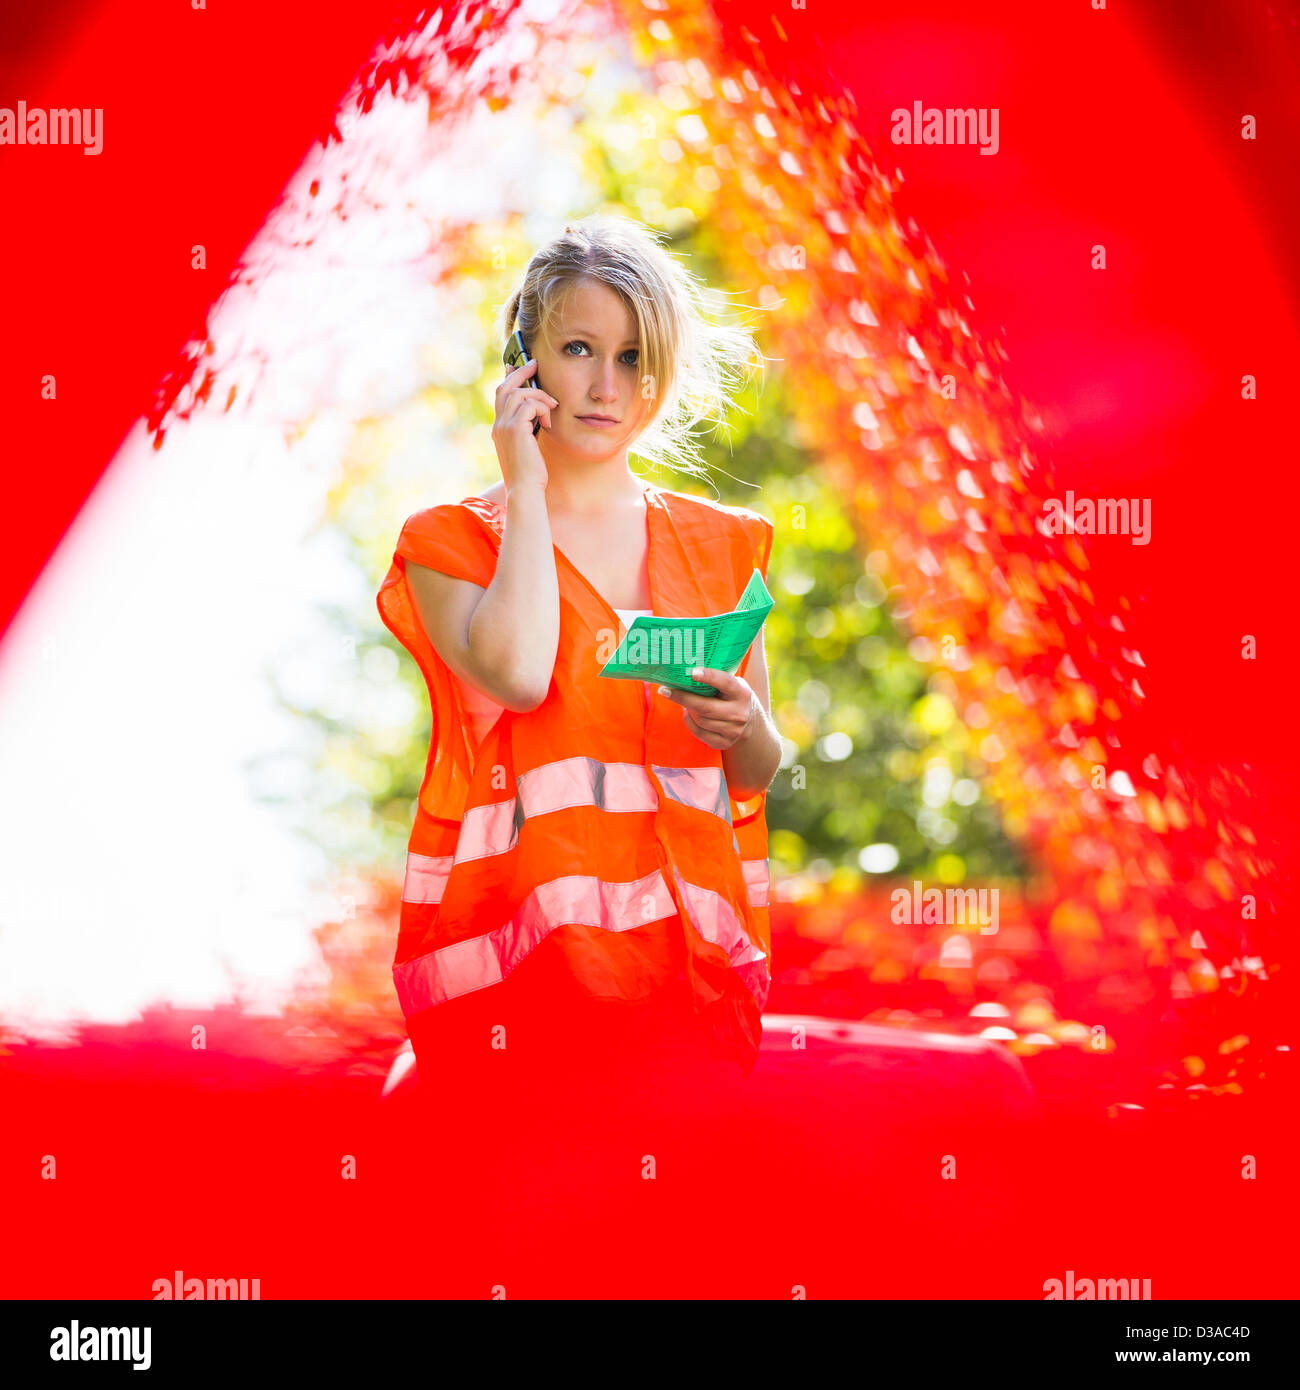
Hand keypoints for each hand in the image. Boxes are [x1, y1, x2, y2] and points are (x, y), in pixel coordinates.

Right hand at [491, 357, 558, 493]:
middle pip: (505, 387)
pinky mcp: (515, 429)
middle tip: (535, 365)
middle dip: (521, 373)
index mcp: (499, 428)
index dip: (509, 378)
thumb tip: (537, 414)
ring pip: (520, 394)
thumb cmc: (530, 473)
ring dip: (540, 397)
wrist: (525, 489)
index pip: (500, 395)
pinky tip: (548, 423)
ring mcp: (504, 426)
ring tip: (552, 408)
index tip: (516, 367)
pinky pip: (530, 404)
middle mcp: (498, 424)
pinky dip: (542, 409)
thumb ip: (527, 429)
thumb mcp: (528, 446)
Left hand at [651, 667, 758, 749]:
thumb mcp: (732, 683)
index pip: (725, 683)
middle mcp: (740, 713)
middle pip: (705, 707)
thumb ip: (716, 678)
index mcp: (742, 693)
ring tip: (681, 700)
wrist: (750, 722)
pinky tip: (689, 714)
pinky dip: (690, 722)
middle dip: (683, 698)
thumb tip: (685, 669)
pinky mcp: (725, 743)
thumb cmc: (733, 696)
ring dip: (688, 709)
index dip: (709, 677)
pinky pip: (699, 733)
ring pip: (700, 720)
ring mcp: (733, 731)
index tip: (692, 672)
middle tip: (665, 691)